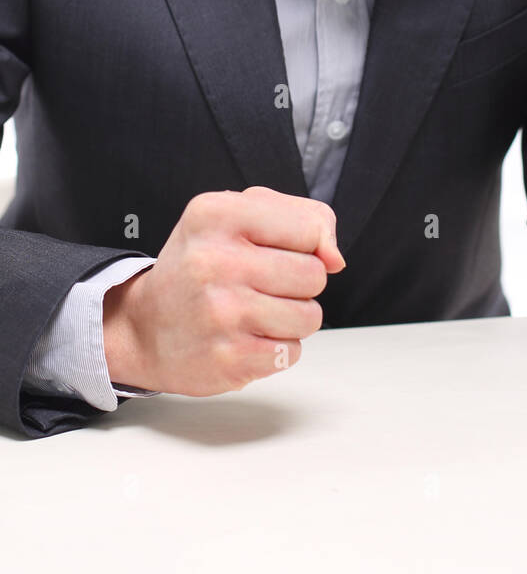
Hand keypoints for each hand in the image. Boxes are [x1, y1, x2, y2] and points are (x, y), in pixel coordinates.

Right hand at [102, 186, 344, 394]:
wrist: (143, 327)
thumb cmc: (200, 265)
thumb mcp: (236, 216)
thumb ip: (301, 217)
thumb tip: (336, 257)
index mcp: (217, 215)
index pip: (309, 227)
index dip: (308, 243)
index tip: (279, 250)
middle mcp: (214, 261)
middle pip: (315, 274)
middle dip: (300, 282)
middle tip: (263, 284)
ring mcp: (221, 313)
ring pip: (309, 316)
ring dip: (292, 317)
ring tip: (256, 311)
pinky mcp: (228, 359)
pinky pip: (291, 352)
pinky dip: (278, 348)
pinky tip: (246, 337)